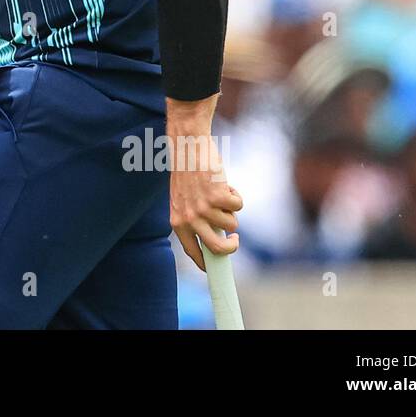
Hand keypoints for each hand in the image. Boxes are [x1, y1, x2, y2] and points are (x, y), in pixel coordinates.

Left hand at [166, 98, 242, 270]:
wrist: (187, 145)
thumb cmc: (188, 172)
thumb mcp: (184, 199)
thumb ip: (196, 218)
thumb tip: (220, 237)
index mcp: (177, 221)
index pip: (192, 251)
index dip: (205, 263)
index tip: (214, 271)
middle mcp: (189, 218)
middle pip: (218, 249)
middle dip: (231, 247)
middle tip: (235, 240)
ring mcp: (204, 209)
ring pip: (232, 223)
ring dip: (231, 209)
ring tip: (219, 192)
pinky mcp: (217, 197)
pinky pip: (239, 206)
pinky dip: (236, 195)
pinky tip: (223, 183)